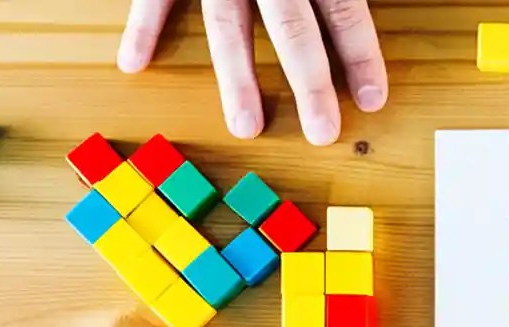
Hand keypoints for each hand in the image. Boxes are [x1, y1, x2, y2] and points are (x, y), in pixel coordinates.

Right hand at [117, 0, 388, 145]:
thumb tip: (354, 10)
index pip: (342, 11)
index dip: (360, 55)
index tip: (374, 100)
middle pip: (293, 29)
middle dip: (309, 84)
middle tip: (323, 133)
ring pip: (227, 25)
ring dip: (236, 78)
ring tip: (246, 128)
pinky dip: (142, 27)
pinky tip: (134, 65)